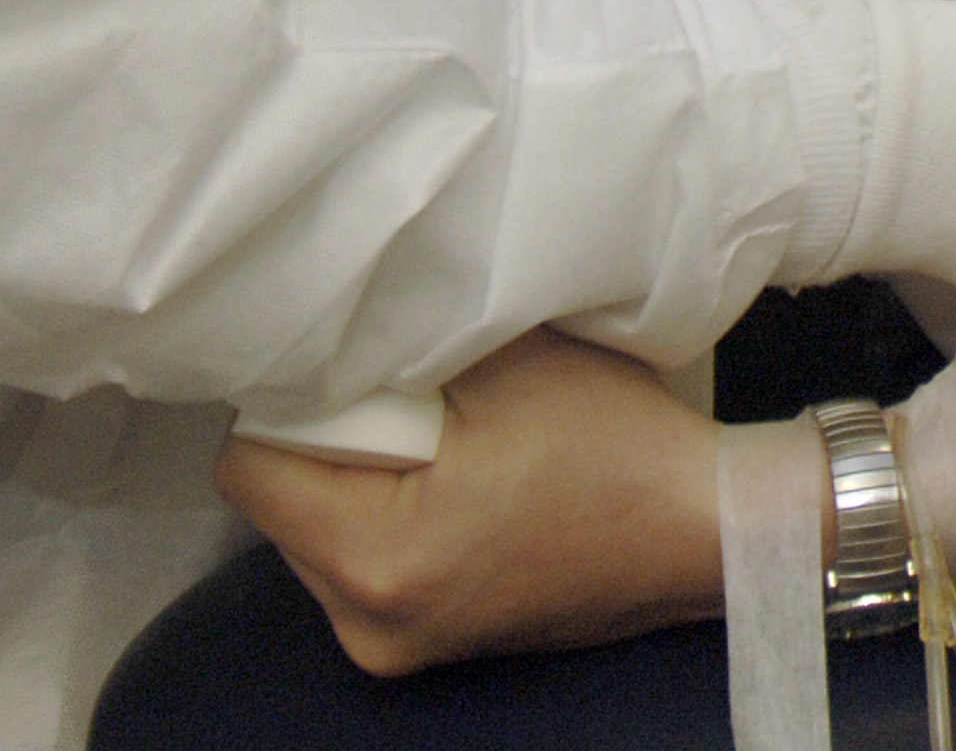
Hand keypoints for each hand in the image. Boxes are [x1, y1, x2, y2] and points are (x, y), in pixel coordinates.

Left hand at [215, 332, 721, 673]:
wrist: (706, 529)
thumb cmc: (621, 445)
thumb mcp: (509, 360)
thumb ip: (406, 337)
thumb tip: (336, 308)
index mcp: (378, 557)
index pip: (249, 468)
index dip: (291, 402)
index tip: (357, 371)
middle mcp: (368, 624)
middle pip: (279, 505)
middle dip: (332, 442)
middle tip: (419, 402)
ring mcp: (395, 647)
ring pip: (318, 534)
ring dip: (361, 481)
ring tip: (450, 444)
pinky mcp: (423, 646)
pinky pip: (364, 562)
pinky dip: (392, 515)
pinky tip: (462, 482)